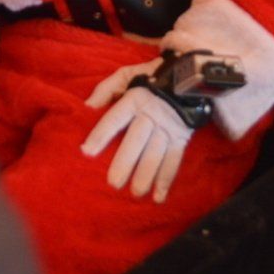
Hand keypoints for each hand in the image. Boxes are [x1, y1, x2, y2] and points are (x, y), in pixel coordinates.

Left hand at [81, 60, 192, 202]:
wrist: (186, 77)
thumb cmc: (147, 80)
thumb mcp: (125, 76)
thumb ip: (105, 90)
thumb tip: (86, 107)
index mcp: (134, 99)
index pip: (115, 118)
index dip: (101, 134)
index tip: (87, 152)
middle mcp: (151, 114)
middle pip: (137, 140)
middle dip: (126, 162)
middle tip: (114, 183)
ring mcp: (167, 127)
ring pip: (156, 153)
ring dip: (146, 175)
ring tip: (135, 193)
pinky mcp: (180, 138)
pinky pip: (174, 160)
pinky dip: (166, 180)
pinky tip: (158, 197)